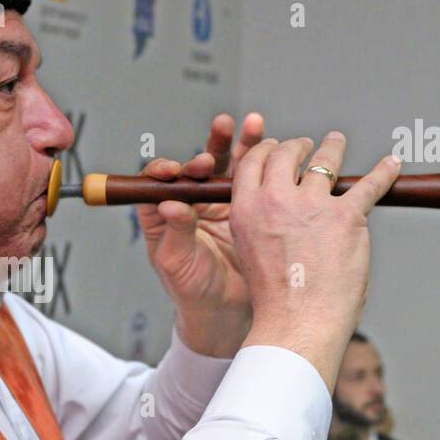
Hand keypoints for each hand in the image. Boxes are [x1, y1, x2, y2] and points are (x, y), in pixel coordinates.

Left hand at [137, 112, 265, 357]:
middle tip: (223, 132)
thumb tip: (169, 205)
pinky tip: (278, 149)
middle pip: (201, 165)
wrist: (227, 314)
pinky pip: (257, 182)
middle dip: (212, 147)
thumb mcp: (178, 264)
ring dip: (243, 144)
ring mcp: (223, 204)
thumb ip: (174, 233)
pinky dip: (266, 164)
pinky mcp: (249, 209)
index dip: (168, 170)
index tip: (177, 169)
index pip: (162, 181)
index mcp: (167, 214)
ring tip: (255, 124)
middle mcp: (194, 203)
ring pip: (231, 167)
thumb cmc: (192, 292)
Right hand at [231, 132, 400, 391]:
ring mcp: (312, 205)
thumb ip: (262, 226)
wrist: (297, 321)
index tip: (275, 148)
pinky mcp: (347, 217)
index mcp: (247, 210)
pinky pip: (369, 186)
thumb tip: (282, 216)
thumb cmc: (276, 298)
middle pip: (285, 154)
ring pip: (324, 162)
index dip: (266, 150)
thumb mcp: (250, 251)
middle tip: (305, 145)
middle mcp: (276, 200)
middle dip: (296, 145)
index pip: (253, 162)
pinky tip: (392, 164)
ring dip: (332, 147)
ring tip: (336, 142)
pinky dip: (384, 172)